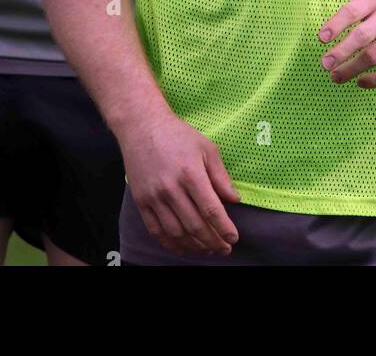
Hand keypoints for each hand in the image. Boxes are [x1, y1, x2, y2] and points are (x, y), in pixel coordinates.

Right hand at [120, 108, 241, 257]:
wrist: (142, 127)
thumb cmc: (178, 135)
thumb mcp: (206, 148)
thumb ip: (221, 176)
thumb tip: (234, 200)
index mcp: (191, 173)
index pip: (211, 210)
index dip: (224, 228)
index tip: (234, 238)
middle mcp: (171, 188)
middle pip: (195, 225)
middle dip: (213, 242)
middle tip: (224, 249)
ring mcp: (154, 197)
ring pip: (176, 232)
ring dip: (194, 246)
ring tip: (207, 250)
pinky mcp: (141, 202)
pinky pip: (156, 230)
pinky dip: (170, 244)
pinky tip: (183, 247)